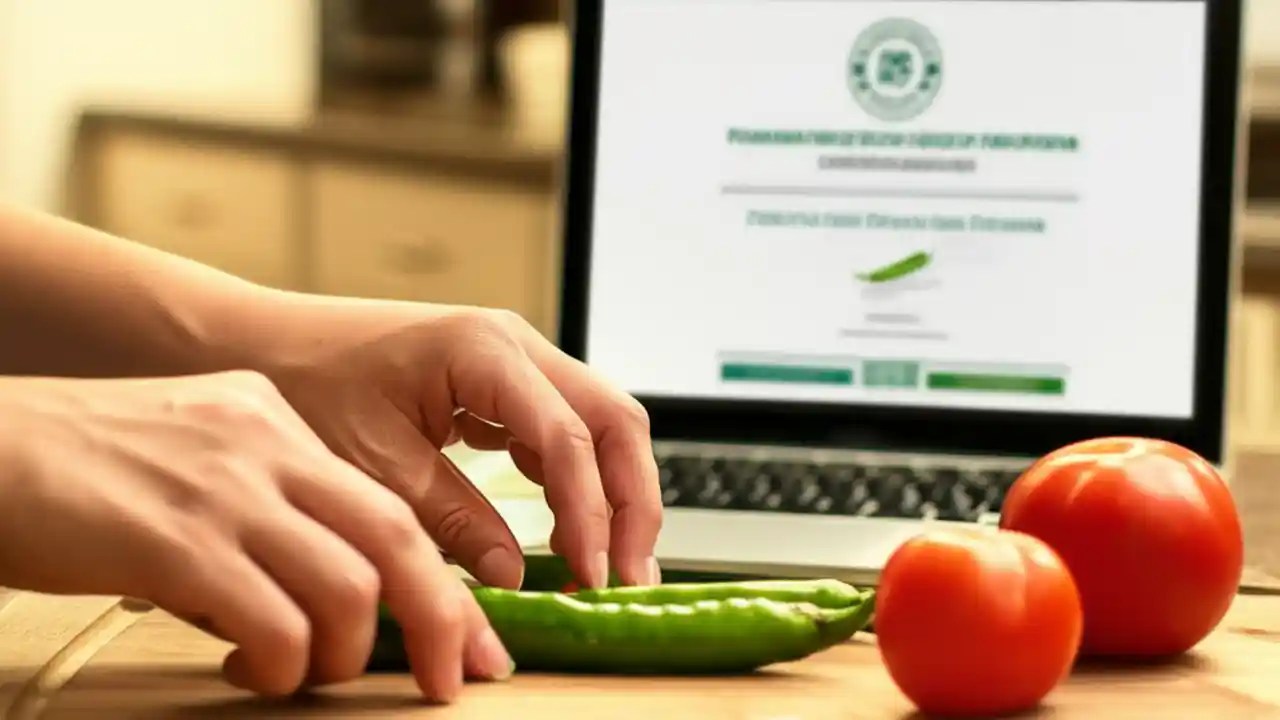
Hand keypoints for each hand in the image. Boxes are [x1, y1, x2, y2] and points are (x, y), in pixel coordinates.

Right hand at [0, 372, 510, 701]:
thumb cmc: (75, 466)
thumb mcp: (191, 455)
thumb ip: (262, 503)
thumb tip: (317, 597)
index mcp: (273, 423)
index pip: (386, 506)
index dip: (440, 581)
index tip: (469, 640)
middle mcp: (263, 447)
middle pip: (396, 541)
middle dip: (439, 622)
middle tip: (446, 682)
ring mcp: (222, 491)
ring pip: (348, 587)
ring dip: (340, 654)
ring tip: (298, 673)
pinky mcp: (174, 541)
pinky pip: (272, 622)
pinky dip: (277, 665)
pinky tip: (245, 671)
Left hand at [250, 297, 663, 589]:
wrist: (263, 343)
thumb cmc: (306, 384)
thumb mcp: (375, 466)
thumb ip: (453, 520)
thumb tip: (514, 574)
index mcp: (485, 352)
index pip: (570, 438)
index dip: (592, 514)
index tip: (591, 577)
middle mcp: (515, 345)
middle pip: (613, 420)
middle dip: (631, 502)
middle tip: (628, 577)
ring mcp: (514, 360)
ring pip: (600, 424)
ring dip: (614, 492)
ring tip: (609, 563)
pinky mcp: (503, 383)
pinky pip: (566, 430)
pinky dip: (580, 482)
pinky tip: (570, 529)